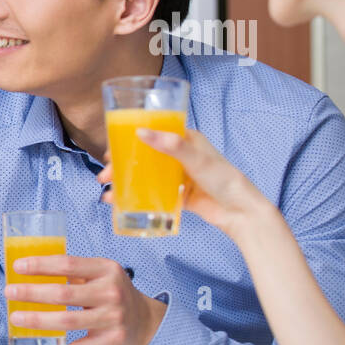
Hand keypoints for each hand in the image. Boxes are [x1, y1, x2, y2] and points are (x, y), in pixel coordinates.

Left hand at [5, 254, 167, 344]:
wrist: (146, 321)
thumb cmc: (114, 294)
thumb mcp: (101, 275)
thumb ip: (75, 273)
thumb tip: (32, 272)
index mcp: (106, 270)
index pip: (68, 264)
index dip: (41, 265)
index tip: (18, 267)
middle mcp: (111, 292)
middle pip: (63, 294)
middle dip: (32, 293)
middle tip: (9, 292)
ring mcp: (112, 317)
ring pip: (67, 321)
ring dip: (37, 320)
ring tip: (16, 317)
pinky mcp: (111, 340)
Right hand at [96, 128, 267, 238]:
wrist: (239, 212)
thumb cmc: (223, 179)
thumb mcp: (196, 159)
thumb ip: (170, 145)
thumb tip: (140, 132)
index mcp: (184, 140)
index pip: (151, 134)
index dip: (128, 140)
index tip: (110, 150)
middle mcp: (178, 156)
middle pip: (142, 157)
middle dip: (120, 166)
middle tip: (105, 175)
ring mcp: (176, 176)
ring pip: (144, 176)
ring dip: (125, 182)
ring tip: (109, 193)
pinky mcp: (176, 194)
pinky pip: (151, 193)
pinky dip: (135, 197)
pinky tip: (121, 203)